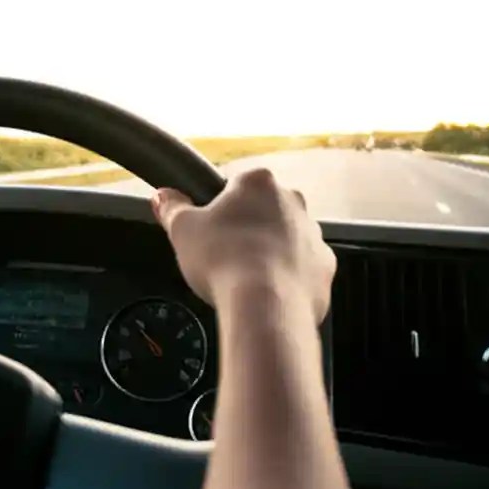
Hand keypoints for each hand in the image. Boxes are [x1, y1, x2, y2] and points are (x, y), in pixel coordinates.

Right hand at [152, 168, 335, 322]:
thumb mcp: (182, 230)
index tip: (210, 229)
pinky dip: (287, 278)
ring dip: (269, 252)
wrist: (266, 306)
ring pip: (287, 239)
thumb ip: (172, 208)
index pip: (236, 184)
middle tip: (225, 254)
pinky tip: (268, 293)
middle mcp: (293, 201)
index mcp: (259, 182)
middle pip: (265, 210)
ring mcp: (314, 234)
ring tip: (245, 278)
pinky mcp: (325, 267)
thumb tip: (163, 197)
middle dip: (248, 228)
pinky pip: (303, 268)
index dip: (219, 208)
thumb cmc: (224, 260)